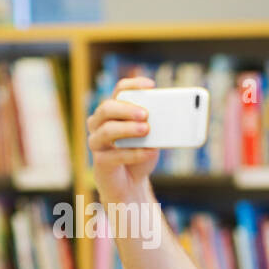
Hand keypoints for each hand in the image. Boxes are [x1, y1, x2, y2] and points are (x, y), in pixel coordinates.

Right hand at [85, 76, 159, 202]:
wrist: (130, 184)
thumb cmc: (140, 155)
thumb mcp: (152, 139)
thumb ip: (157, 127)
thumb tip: (172, 118)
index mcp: (113, 112)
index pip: (119, 91)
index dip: (133, 85)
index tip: (151, 86)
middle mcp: (99, 123)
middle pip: (108, 108)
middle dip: (127, 109)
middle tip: (146, 114)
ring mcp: (97, 142)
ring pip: (106, 130)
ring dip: (127, 129)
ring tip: (146, 130)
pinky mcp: (100, 162)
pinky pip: (114, 155)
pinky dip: (133, 153)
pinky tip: (149, 151)